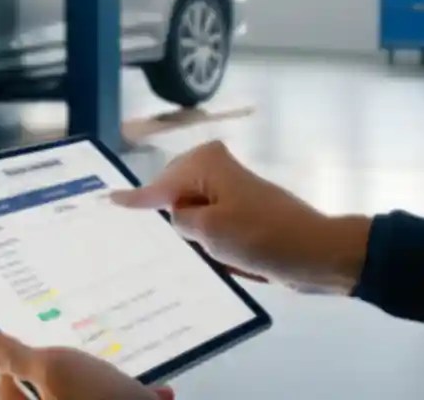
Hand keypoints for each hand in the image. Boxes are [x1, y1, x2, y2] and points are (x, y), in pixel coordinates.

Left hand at [0, 332, 174, 399]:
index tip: (47, 346)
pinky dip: (129, 399)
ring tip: (127, 379)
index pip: (7, 387)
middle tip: (91, 361)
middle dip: (75, 375)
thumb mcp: (53, 368)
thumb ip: (13, 355)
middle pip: (51, 394)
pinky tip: (156, 394)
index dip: (23, 361)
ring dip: (110, 388)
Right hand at [112, 140, 370, 294]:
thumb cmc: (261, 237)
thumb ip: (179, 219)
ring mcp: (230, 192)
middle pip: (173, 196)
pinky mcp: (242, 213)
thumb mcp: (207, 230)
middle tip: (148, 242)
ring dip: (188, 234)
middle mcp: (216, 169)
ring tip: (181, 252)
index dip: (136, 199)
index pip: (159, 185)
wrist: (316, 253)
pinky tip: (208, 259)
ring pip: (191, 214)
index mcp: (205, 163)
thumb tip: (175, 215)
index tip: (107, 199)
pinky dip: (205, 240)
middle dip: (166, 217)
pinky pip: (210, 225)